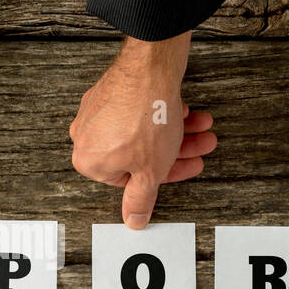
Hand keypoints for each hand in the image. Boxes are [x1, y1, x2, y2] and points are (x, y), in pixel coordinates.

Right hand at [70, 32, 214, 228]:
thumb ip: (141, 198)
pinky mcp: (111, 90)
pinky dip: (162, 114)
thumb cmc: (145, 119)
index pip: (130, 178)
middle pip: (139, 153)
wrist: (151, 68)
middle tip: (200, 145)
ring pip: (142, 130)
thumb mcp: (149, 171)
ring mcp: (97, 110)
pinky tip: (184, 111)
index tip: (185, 167)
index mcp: (89, 161)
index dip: (164, 173)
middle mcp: (86, 136)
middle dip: (176, 150)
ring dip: (176, 131)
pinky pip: (138, 110)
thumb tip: (133, 220)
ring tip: (202, 126)